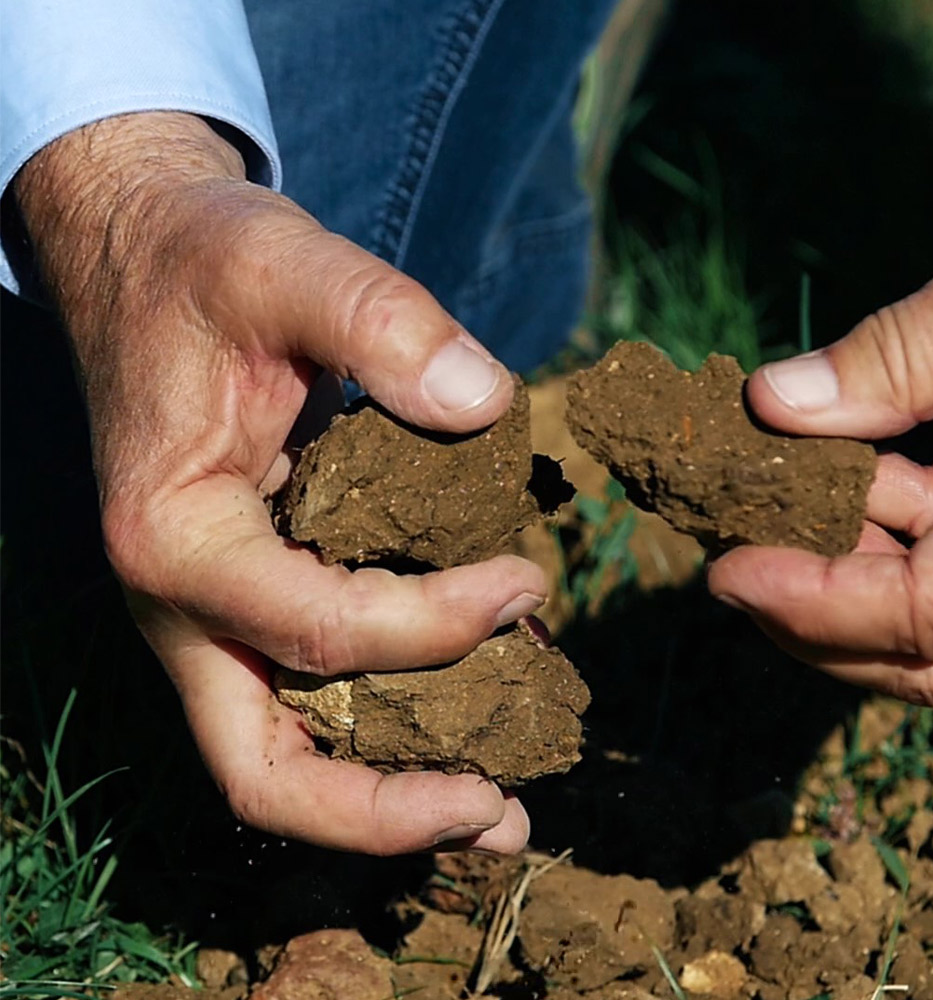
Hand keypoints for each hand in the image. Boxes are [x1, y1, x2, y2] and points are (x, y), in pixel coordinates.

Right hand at [16, 112, 547, 852]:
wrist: (146, 262)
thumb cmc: (205, 267)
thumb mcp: (284, 261)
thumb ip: (377, 320)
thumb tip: (486, 402)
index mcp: (173, 537)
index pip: (319, 628)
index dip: (440, 624)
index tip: (529, 580)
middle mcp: (179, 607)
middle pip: (264, 769)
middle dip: (385, 811)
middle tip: (501, 812)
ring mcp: (208, 620)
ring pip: (282, 758)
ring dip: (388, 802)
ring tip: (500, 811)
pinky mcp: (246, 607)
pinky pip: (308, 704)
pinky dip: (382, 738)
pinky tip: (467, 729)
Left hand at [710, 145, 932, 706]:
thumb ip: (898, 352)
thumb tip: (772, 403)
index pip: (928, 613)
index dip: (812, 602)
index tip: (724, 571)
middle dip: (822, 620)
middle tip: (730, 564)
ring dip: (853, 572)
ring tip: (767, 505)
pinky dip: (899, 525)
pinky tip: (844, 469)